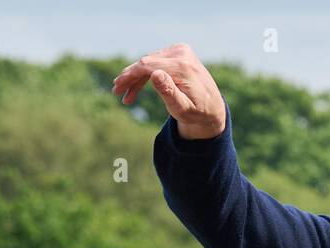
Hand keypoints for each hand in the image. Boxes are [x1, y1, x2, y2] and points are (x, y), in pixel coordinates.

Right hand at [112, 43, 226, 139]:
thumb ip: (169, 93)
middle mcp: (181, 53)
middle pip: (146, 62)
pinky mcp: (179, 53)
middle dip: (130, 78)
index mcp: (182, 66)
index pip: (147, 65)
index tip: (117, 88)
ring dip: (136, 78)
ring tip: (126, 96)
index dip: (129, 75)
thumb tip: (155, 73)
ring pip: (149, 62)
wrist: (213, 109)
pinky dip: (146, 74)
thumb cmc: (197, 113)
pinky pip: (156, 62)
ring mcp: (180, 51)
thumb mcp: (183, 109)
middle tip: (117, 92)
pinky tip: (136, 88)